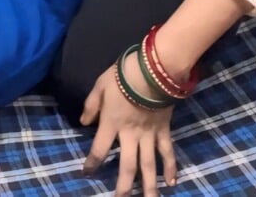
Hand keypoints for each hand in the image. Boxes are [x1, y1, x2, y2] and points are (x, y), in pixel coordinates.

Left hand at [81, 64, 177, 196]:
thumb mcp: (100, 86)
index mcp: (111, 124)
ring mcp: (149, 135)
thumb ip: (91, 105)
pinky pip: (167, 152)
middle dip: (123, 186)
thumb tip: (84, 123)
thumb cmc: (124, 74)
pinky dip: (170, 167)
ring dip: (148, 186)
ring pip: (148, 165)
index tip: (86, 174)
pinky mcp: (163, 130)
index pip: (99, 150)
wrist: (153, 69)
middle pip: (126, 166)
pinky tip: (171, 183)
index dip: (92, 163)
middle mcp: (130, 135)